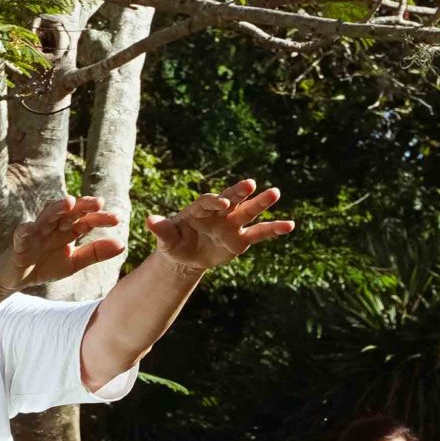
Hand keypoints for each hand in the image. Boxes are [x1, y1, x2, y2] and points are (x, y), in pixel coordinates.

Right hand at [0, 196, 124, 291]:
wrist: (19, 278)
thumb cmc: (46, 265)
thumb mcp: (74, 262)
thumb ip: (96, 253)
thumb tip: (123, 244)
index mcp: (68, 230)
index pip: (87, 220)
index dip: (101, 218)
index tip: (118, 219)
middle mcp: (54, 226)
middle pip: (69, 212)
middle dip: (83, 206)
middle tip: (98, 202)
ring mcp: (36, 232)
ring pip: (47, 216)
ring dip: (56, 208)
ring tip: (68, 202)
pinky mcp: (19, 242)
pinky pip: (21, 234)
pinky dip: (24, 230)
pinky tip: (28, 228)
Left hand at [146, 179, 293, 272]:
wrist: (186, 257)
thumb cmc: (174, 243)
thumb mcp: (165, 239)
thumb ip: (160, 229)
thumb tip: (149, 220)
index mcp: (200, 209)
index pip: (209, 202)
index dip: (215, 202)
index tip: (222, 204)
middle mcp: (220, 213)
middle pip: (232, 199)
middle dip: (240, 192)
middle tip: (250, 183)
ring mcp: (233, 225)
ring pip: (249, 212)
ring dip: (261, 203)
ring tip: (275, 192)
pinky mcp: (242, 240)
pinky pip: (260, 233)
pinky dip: (274, 229)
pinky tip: (290, 225)